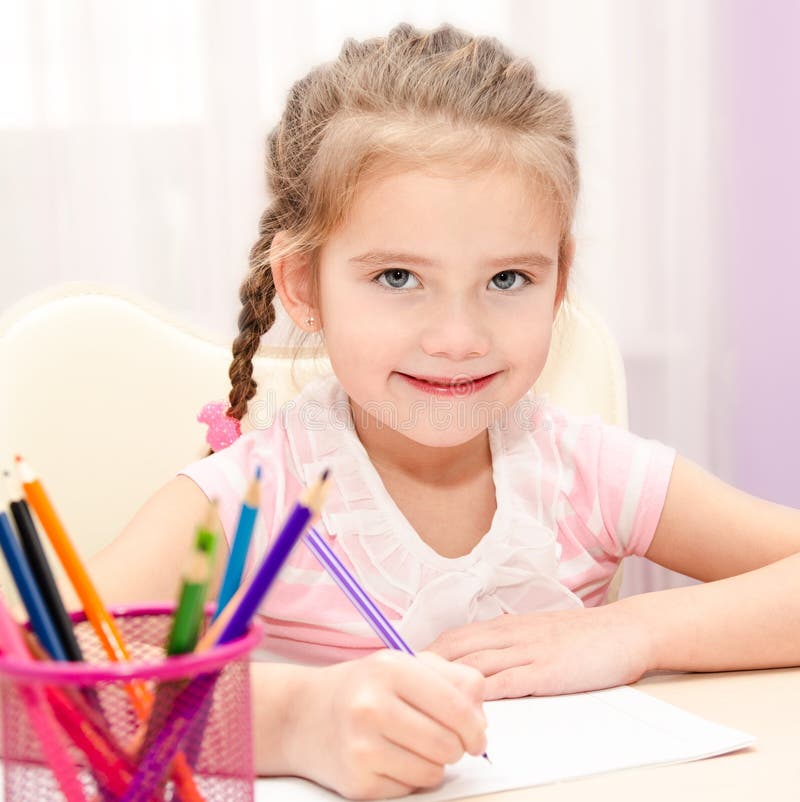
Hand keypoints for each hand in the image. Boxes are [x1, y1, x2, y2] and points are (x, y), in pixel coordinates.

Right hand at [282, 650, 486, 799]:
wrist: (302, 715)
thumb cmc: (362, 687)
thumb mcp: (403, 665)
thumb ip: (451, 678)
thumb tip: (480, 713)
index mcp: (390, 670)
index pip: (455, 705)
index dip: (476, 726)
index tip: (477, 735)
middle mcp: (372, 706)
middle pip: (448, 743)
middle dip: (456, 747)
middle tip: (444, 740)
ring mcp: (362, 747)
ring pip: (433, 772)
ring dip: (434, 764)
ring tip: (413, 745)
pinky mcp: (357, 784)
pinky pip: (410, 791)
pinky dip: (410, 779)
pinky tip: (391, 758)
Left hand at [426, 602, 652, 699]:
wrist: (626, 630)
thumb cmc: (583, 636)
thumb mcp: (538, 632)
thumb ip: (510, 644)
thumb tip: (480, 662)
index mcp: (507, 625)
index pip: (456, 636)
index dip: (428, 651)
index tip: (404, 667)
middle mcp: (511, 634)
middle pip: (456, 648)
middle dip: (424, 667)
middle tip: (398, 685)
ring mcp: (528, 651)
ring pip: (475, 665)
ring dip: (445, 683)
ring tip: (418, 699)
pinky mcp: (546, 672)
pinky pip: (507, 682)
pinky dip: (483, 696)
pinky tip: (465, 707)